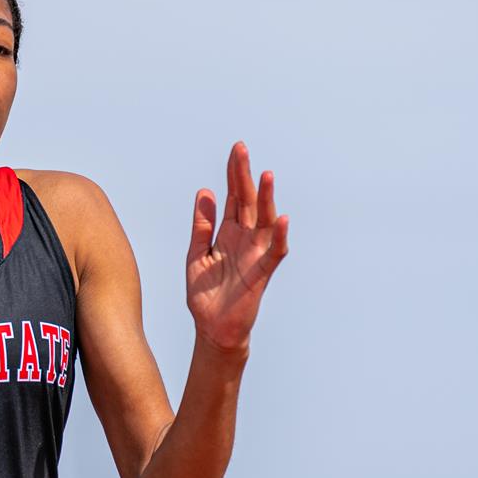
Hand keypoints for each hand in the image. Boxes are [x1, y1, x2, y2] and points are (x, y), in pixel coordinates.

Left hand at [185, 140, 288, 351]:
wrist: (212, 328)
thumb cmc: (205, 294)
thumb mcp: (196, 255)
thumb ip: (201, 226)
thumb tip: (205, 192)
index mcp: (228, 233)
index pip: (233, 197)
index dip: (233, 174)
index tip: (235, 150)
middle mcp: (245, 239)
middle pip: (247, 201)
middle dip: (245, 175)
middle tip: (242, 149)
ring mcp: (255, 254)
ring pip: (264, 221)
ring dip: (266, 199)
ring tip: (266, 175)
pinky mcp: (262, 273)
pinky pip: (274, 252)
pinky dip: (279, 236)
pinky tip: (281, 218)